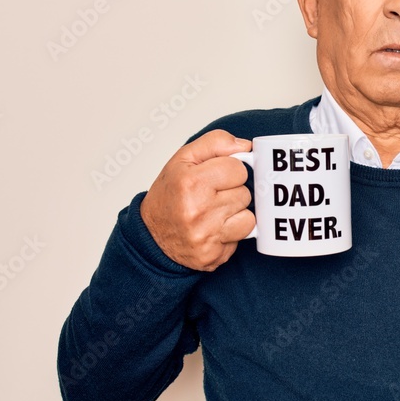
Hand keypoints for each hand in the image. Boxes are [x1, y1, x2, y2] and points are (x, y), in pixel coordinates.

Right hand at [139, 130, 253, 270]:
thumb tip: (246, 146)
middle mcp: (198, 210)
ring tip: (215, 213)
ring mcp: (206, 236)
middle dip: (232, 192)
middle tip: (212, 196)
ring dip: (235, 214)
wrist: (151, 235)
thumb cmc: (170, 194)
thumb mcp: (184, 159)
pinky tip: (214, 229)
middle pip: (245, 194)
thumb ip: (215, 143)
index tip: (217, 176)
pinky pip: (242, 239)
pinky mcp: (213, 256)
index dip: (230, 171)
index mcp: (190, 182)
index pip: (239, 169)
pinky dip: (232, 233)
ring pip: (248, 218)